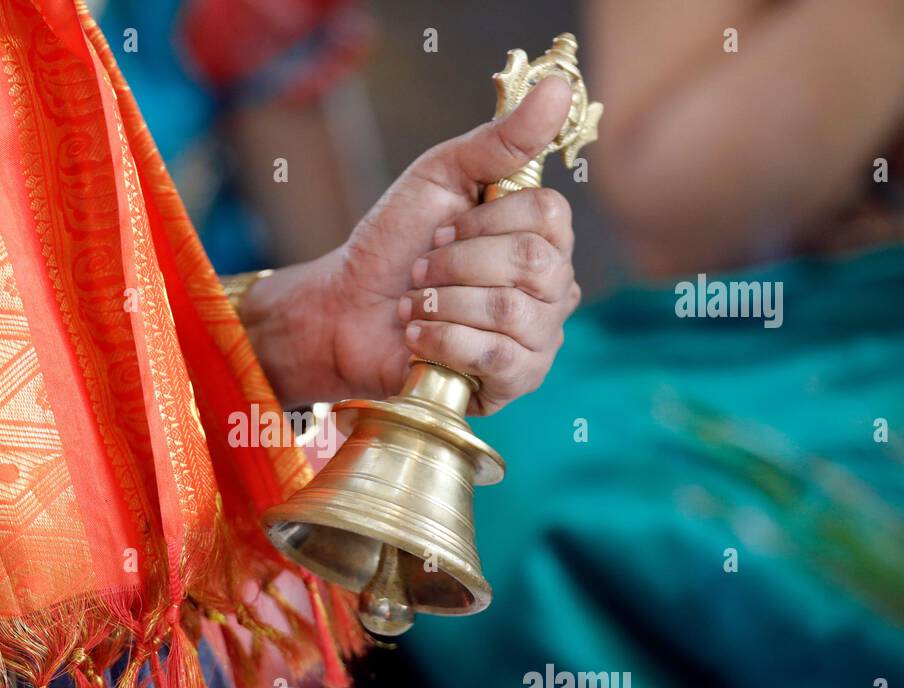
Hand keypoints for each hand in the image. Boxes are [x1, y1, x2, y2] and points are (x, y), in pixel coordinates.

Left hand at [245, 77, 579, 414]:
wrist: (345, 313)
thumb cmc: (392, 245)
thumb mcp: (441, 177)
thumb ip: (500, 141)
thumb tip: (558, 87)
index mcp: (541, 238)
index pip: (551, 216)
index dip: (487, 220)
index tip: (441, 229)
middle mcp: (550, 289)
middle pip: (535, 263)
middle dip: (457, 263)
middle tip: (420, 270)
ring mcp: (537, 339)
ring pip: (515, 311)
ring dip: (444, 302)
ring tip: (414, 305)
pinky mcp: (513, 383)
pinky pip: (499, 358)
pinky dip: (444, 340)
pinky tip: (417, 337)